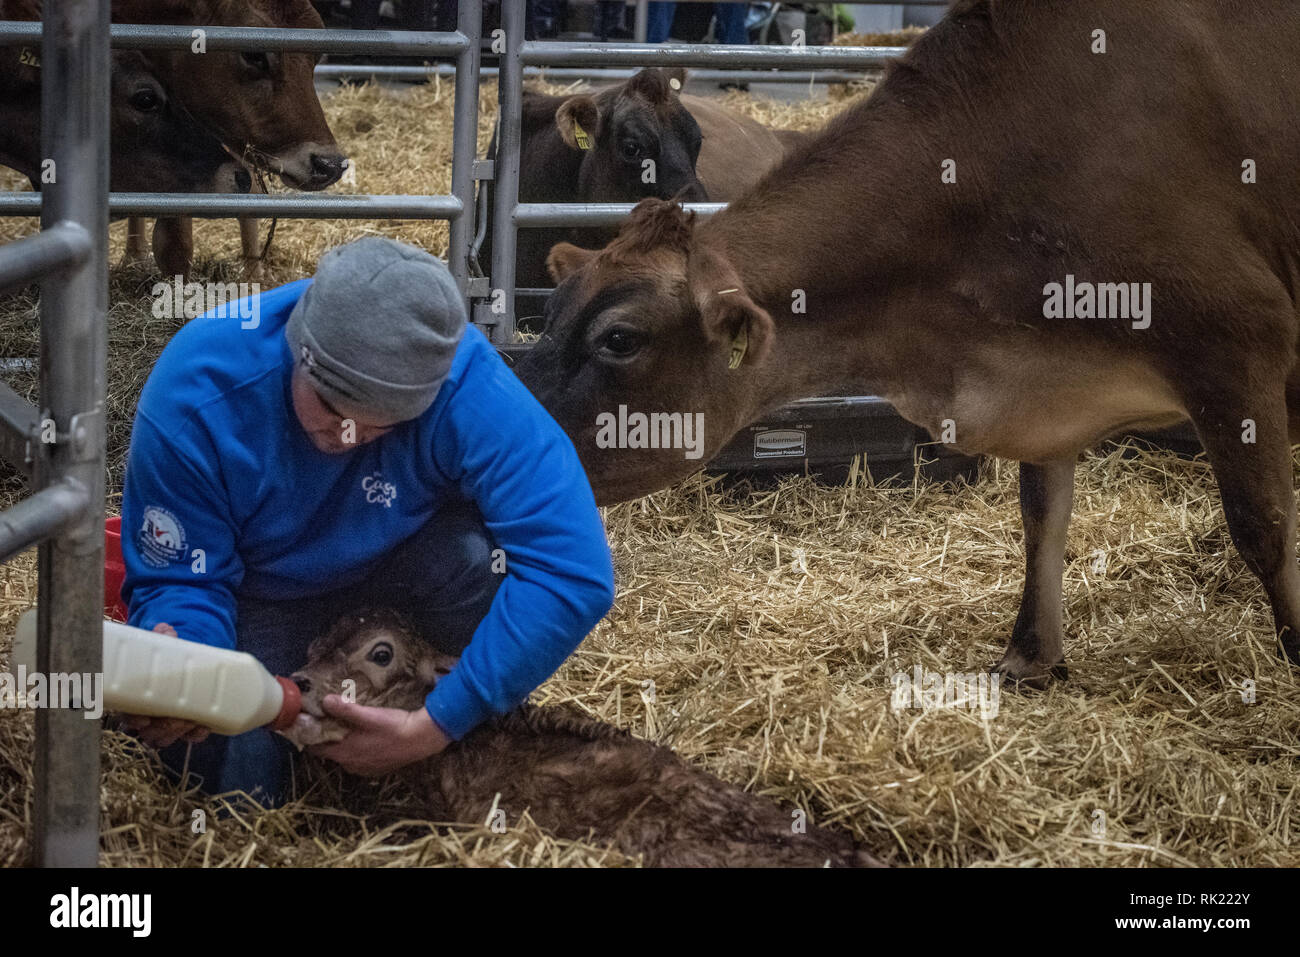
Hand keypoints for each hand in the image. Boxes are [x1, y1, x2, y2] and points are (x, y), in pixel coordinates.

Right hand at [119, 622, 212, 747]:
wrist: (179, 662)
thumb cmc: (161, 657)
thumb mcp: (159, 647)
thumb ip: (161, 639)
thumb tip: (164, 628)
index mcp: (131, 698)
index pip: (125, 716)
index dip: (133, 721)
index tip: (144, 719)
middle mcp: (144, 715)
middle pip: (148, 732)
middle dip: (163, 728)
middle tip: (177, 718)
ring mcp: (162, 723)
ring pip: (164, 738)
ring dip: (178, 733)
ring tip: (192, 721)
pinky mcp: (182, 725)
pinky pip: (186, 737)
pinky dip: (194, 735)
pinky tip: (203, 727)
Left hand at [307, 695, 450, 775]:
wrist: (421, 740)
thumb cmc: (392, 727)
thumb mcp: (368, 715)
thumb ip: (345, 709)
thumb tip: (324, 701)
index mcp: (344, 753)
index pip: (315, 748)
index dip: (310, 736)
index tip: (309, 724)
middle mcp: (350, 765)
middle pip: (330, 753)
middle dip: (326, 739)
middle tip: (328, 722)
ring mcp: (364, 769)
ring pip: (345, 757)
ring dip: (342, 746)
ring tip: (347, 728)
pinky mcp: (377, 769)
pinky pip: (359, 761)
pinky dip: (357, 751)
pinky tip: (366, 739)